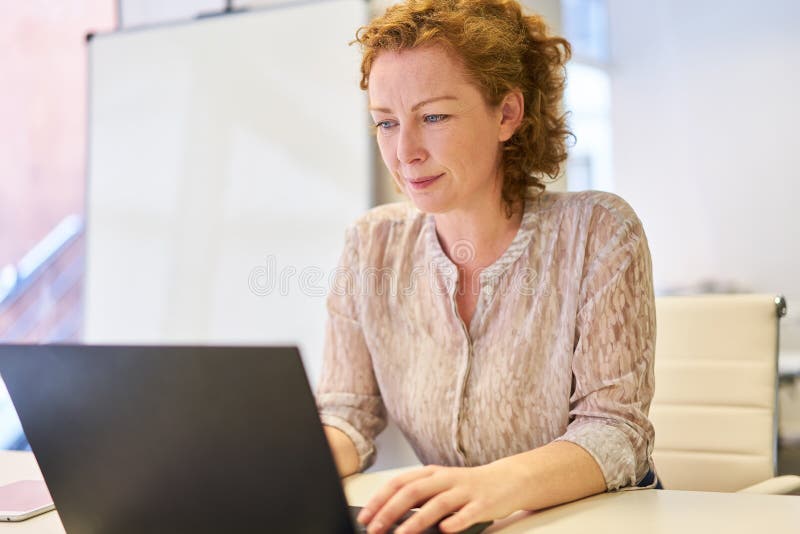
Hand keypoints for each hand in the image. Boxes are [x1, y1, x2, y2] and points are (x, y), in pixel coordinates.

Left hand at [356, 461, 525, 533]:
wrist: (507, 480)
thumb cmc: (467, 486)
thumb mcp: (439, 485)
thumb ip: (417, 496)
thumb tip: (386, 514)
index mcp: (432, 473)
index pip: (399, 483)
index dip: (380, 499)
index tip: (365, 517)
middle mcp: (446, 479)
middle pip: (414, 491)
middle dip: (391, 511)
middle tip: (376, 529)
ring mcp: (465, 490)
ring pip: (438, 503)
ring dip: (417, 520)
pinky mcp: (483, 503)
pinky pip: (468, 513)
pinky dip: (456, 521)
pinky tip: (444, 530)